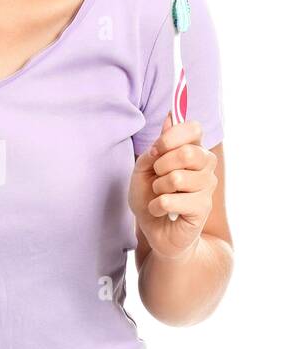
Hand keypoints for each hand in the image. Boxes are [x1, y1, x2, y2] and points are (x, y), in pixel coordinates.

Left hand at [129, 112, 217, 257]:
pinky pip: (172, 200)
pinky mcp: (203, 209)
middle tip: (157, 177)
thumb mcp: (142, 168)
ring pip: (177, 178)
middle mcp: (205, 166)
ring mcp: (207, 188)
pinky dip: (157, 205)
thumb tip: (169, 119)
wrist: (154, 229)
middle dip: (161, 165)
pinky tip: (161, 209)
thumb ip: (155, 148)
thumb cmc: (150, 195)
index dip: (172, 135)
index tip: (158, 148)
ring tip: (160, 195)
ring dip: (158, 188)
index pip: (194, 128)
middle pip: (188, 153)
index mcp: (192, 150)